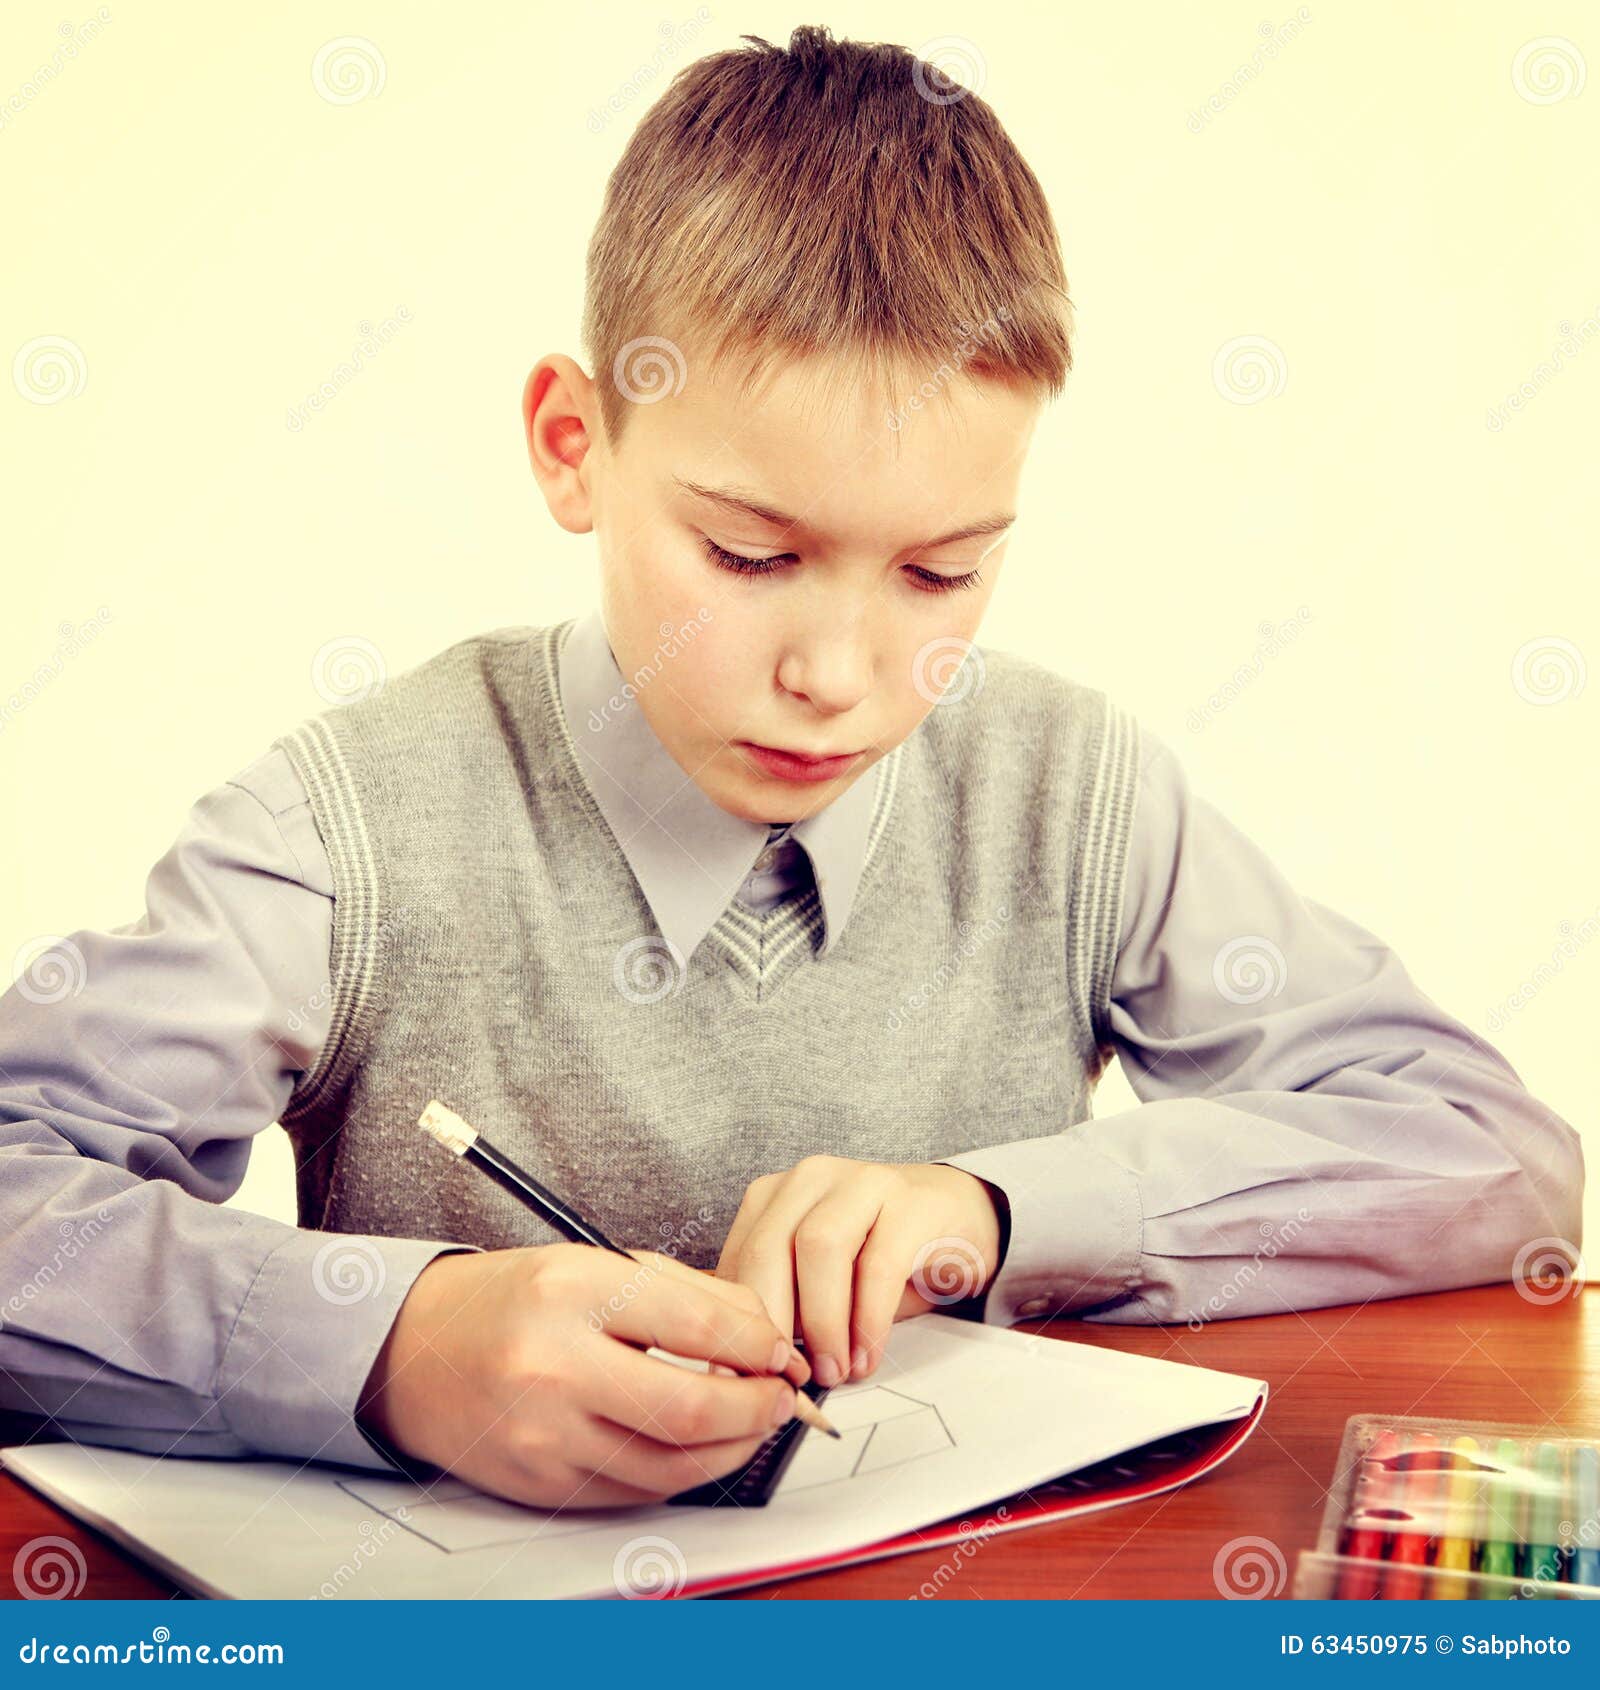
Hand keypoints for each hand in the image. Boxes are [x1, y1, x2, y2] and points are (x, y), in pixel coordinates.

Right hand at [356, 1243, 810, 1509]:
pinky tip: (697, 1446)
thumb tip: (766, 1337)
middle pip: (690, 1409)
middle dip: (757, 1409)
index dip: (760, 1345)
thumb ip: (688, 1295)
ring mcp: (544, 1435)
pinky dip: (682, 1472)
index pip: (698, 1326)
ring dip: (731, 1449)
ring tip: (750, 1423)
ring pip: (671, 1465)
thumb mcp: (597, 1265)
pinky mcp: (540, 1484)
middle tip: (782, 1398)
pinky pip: (635, 1491)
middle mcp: (554, 1366)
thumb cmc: (517, 1299)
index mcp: (573, 1292)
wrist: (415, 1350)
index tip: (782, 1351)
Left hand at [713, 1157, 1004, 1388]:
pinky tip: (866, 1357)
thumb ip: (785, 1308)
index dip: (739, 1324)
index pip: (738, 1259)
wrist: (956, 1214)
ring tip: (833, 1371)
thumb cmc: (876, 1255)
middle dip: (774, 1323)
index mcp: (774, 1196)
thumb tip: (750, 1371)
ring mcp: (862, 1181)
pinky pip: (879, 1264)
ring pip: (818, 1247)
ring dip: (822, 1321)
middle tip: (790, 1379)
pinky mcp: (910, 1202)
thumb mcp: (820, 1281)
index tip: (747, 1376)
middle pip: (769, 1248)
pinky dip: (868, 1320)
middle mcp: (810, 1178)